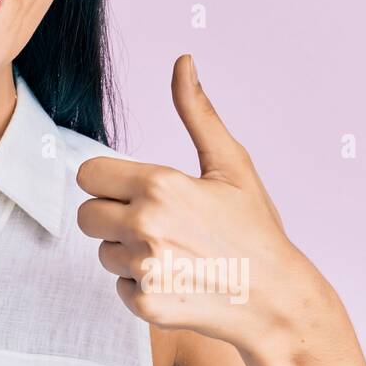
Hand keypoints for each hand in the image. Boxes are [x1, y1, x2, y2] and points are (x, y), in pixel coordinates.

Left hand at [77, 55, 321, 352]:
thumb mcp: (231, 166)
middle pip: (86, 214)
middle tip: (156, 224)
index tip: (137, 191)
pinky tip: (178, 282)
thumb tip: (183, 62)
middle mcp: (146, 224)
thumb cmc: (256, 229)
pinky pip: (119, 286)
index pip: (88, 174)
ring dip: (128, 253)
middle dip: (112, 216)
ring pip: (102, 252)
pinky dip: (142, 286)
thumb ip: (197, 113)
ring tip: (175, 254)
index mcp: (160, 184)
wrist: (280, 301)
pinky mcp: (146, 303)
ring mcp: (145, 267)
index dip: (109, 182)